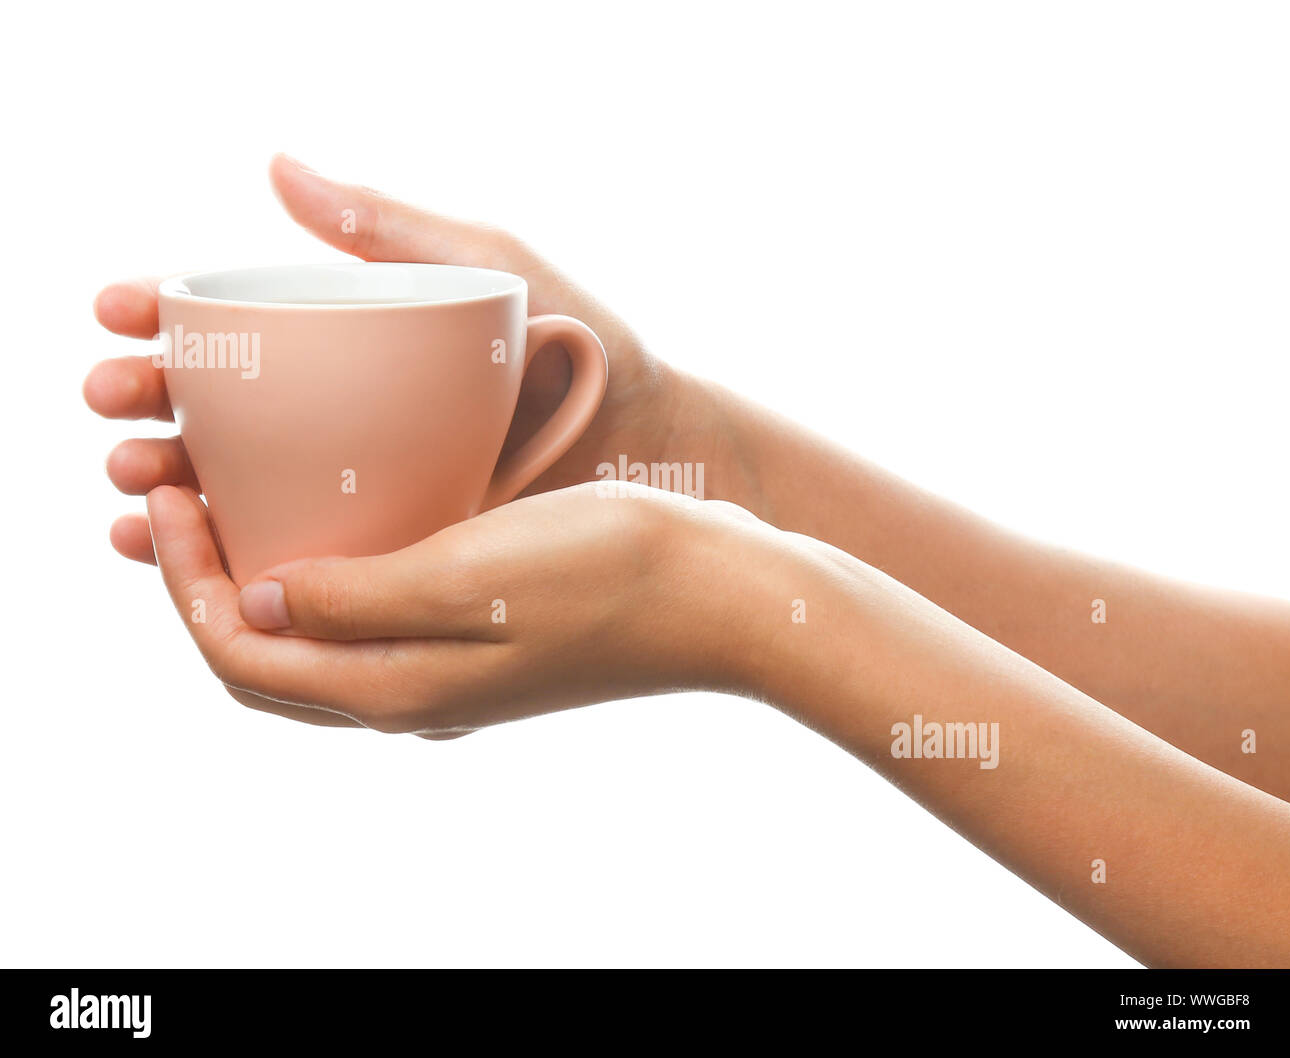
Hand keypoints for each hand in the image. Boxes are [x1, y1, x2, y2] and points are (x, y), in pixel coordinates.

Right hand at [84, 153, 699, 564]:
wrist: (652, 438)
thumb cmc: (583, 342)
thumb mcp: (491, 267)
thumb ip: (390, 225)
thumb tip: (276, 167)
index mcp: (350, 349)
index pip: (232, 333)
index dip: (162, 322)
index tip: (120, 312)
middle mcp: (339, 420)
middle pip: (213, 413)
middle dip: (145, 404)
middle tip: (115, 398)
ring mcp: (358, 490)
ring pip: (233, 492)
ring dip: (162, 485)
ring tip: (133, 484)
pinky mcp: (386, 553)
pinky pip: (290, 559)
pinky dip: (227, 561)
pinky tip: (179, 559)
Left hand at [145, 481, 779, 734]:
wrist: (723, 596)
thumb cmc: (609, 573)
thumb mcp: (469, 574)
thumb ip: (353, 599)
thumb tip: (255, 604)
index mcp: (395, 689)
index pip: (241, 654)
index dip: (184, 581)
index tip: (174, 493)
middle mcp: (412, 694)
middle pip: (266, 661)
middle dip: (206, 585)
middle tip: (188, 495)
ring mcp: (451, 674)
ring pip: (316, 644)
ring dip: (261, 583)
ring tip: (242, 504)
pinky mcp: (485, 643)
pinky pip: (372, 623)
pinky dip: (328, 580)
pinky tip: (341, 521)